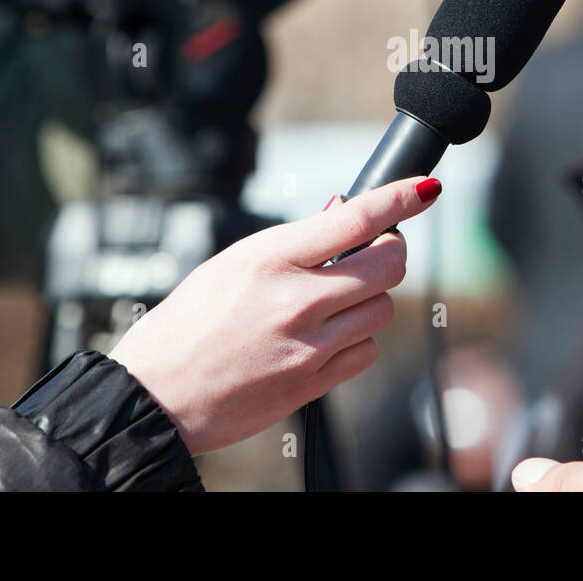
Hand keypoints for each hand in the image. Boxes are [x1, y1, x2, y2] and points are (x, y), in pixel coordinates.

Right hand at [109, 176, 440, 455]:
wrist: (157, 394)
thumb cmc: (187, 324)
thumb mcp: (233, 263)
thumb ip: (293, 244)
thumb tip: (345, 219)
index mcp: (270, 259)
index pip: (357, 219)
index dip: (401, 197)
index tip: (425, 189)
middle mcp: (296, 300)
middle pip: (389, 266)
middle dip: (389, 253)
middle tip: (372, 253)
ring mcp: (309, 346)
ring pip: (383, 308)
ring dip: (371, 298)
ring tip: (335, 300)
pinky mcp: (314, 383)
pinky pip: (367, 350)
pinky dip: (358, 339)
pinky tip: (327, 335)